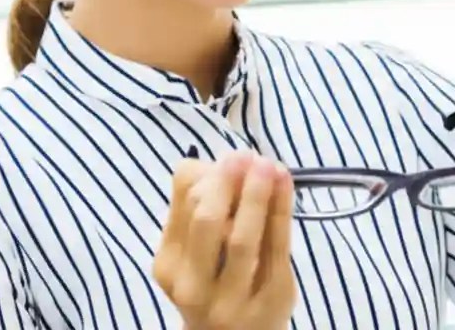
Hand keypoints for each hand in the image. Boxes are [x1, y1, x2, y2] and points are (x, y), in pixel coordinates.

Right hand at [152, 151, 296, 329]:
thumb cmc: (214, 284)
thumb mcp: (194, 255)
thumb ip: (197, 213)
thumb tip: (210, 164)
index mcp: (169, 266)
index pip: (182, 209)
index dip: (205, 176)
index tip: (226, 158)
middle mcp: (193, 286)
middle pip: (206, 223)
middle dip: (225, 183)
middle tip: (242, 155)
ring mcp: (232, 297)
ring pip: (243, 238)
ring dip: (256, 195)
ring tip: (268, 164)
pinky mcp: (271, 297)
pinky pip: (277, 247)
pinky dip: (282, 209)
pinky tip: (285, 183)